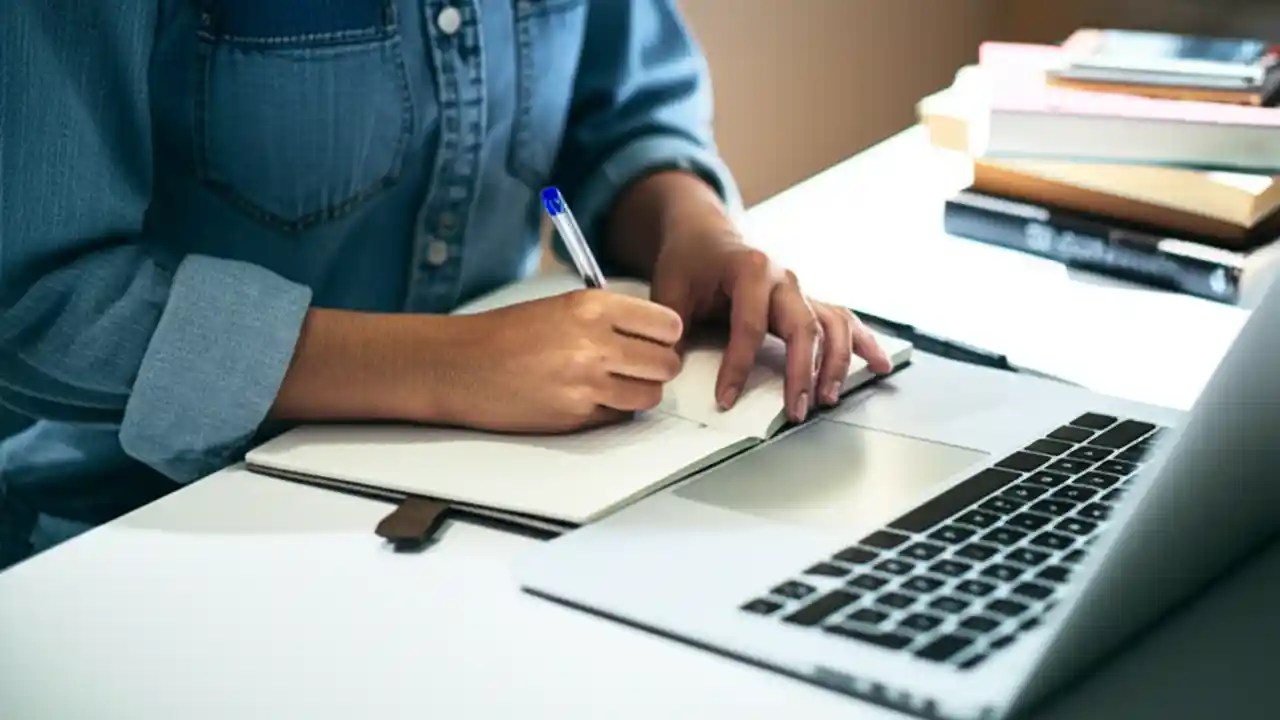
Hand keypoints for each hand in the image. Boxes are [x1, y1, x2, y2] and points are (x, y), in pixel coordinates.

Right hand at [427, 290, 683, 432]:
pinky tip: (589, 398)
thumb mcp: (561, 306)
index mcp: (592, 306)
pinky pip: (618, 417)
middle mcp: (594, 342)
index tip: (659, 340)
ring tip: (615, 384)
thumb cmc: (505, 335)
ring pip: (649, 395)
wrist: (458, 365)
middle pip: (666, 363)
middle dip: (658, 368)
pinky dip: (612, 411)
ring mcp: (585, 383)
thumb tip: (656, 336)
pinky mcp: (574, 416)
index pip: (668, 325)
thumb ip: (610, 317)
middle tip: (641, 366)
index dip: (667, 336)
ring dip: (639, 393)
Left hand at [651, 233, 891, 422]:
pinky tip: (880, 366)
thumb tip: (667, 368)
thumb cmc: (689, 260)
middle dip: (801, 372)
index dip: (737, 366)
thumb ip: (671, 326)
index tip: (726, 398)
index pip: (748, 325)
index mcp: (749, 269)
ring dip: (835, 364)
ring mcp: (801, 289)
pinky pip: (843, 321)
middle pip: (803, 327)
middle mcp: (783, 277)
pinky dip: (864, 344)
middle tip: (796, 410)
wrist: (706, 235)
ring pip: (831, 326)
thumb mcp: (669, 287)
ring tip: (827, 399)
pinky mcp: (808, 301)